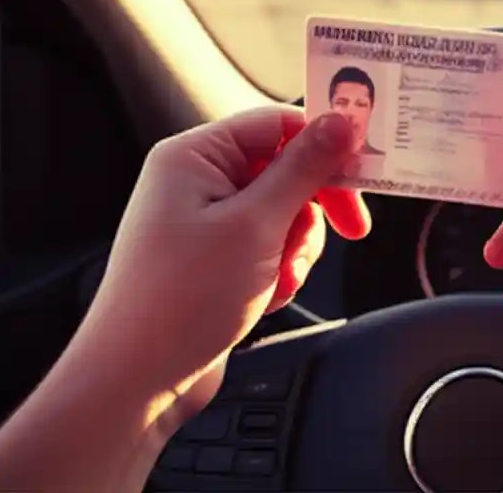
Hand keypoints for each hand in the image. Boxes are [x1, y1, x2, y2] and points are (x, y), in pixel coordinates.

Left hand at [0, 106, 371, 492]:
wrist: (139, 379)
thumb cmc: (181, 299)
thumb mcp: (256, 225)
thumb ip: (304, 170)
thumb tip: (341, 123)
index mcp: (194, 156)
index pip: (277, 124)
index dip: (324, 145)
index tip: (363, 171)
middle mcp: (197, 181)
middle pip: (288, 169)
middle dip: (313, 209)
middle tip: (351, 230)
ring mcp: (207, 221)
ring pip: (287, 212)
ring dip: (297, 247)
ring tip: (278, 277)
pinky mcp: (218, 258)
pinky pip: (272, 246)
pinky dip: (282, 269)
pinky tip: (267, 295)